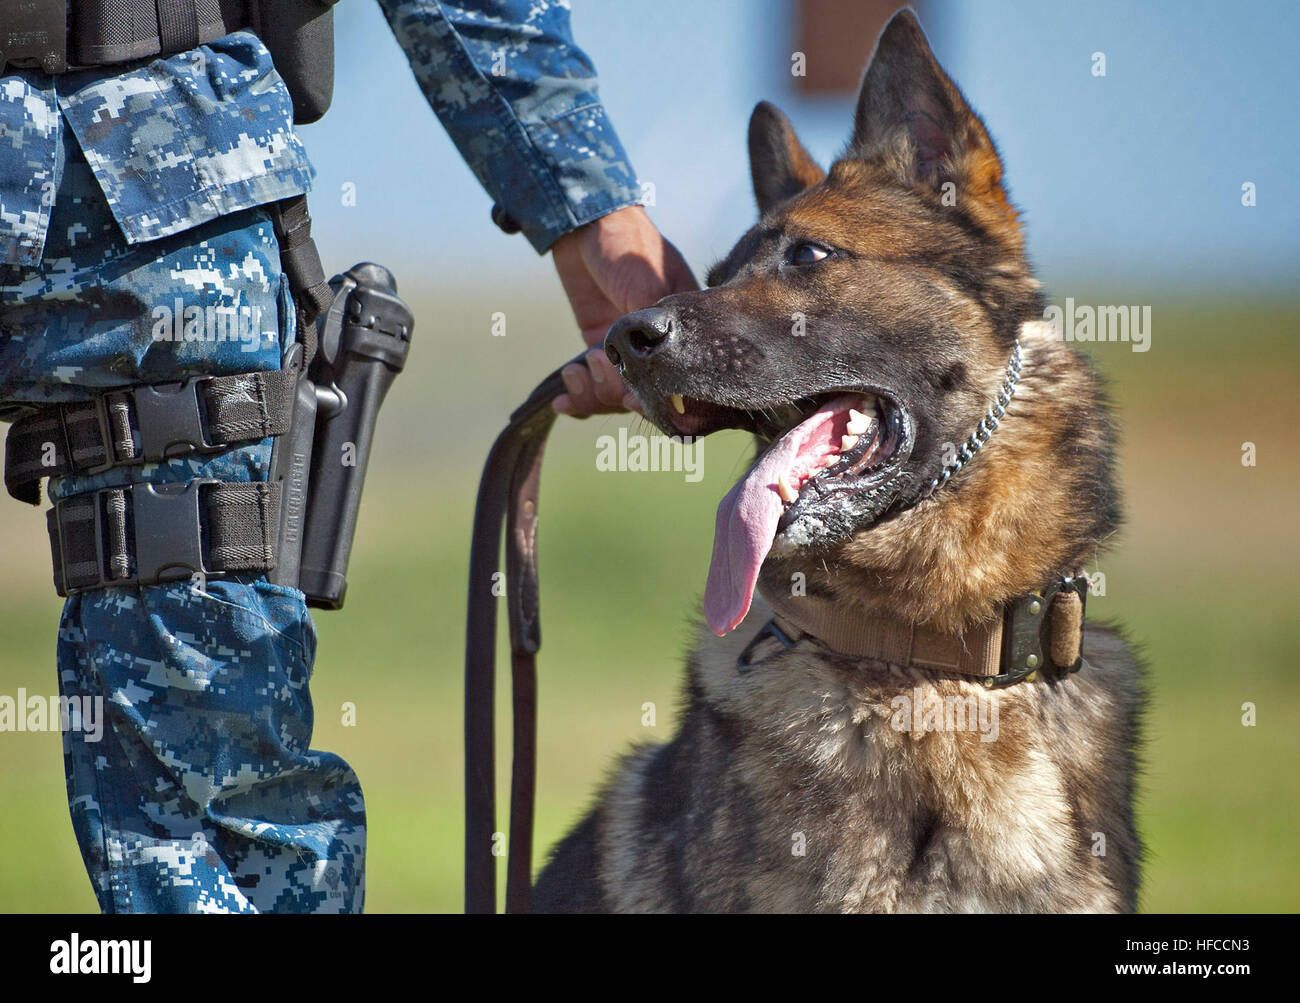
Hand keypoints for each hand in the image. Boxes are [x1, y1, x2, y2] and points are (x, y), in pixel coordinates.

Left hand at [549, 205, 697, 416]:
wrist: (583, 223)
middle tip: (598, 364)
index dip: (657, 399)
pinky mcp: (598, 348)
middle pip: (645, 397)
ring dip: (593, 392)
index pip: (680, 382)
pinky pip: (592, 387)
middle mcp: (657, 347)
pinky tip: (562, 402)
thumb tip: (651, 378)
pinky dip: (578, 399)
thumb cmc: (627, 246)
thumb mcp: (648, 285)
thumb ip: (653, 331)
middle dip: (617, 392)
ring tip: (576, 369)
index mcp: (683, 333)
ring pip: (615, 397)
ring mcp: (627, 351)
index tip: (634, 398)